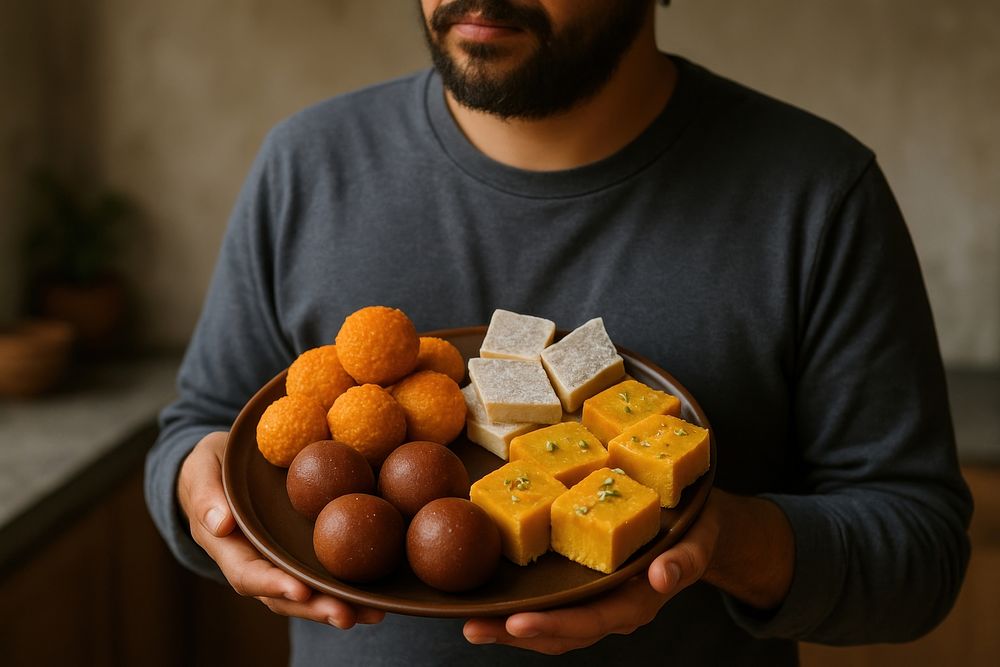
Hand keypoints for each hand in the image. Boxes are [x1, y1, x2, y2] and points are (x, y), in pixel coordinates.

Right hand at [177, 431, 385, 628]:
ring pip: (309, 592)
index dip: (272, 584)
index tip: (299, 591)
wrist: (226, 466)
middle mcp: (257, 562)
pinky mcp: (304, 552)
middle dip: (315, 608)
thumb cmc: (213, 465)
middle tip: (346, 615)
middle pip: (284, 596)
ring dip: (338, 606)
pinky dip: (349, 587)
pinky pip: (325, 573)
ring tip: (372, 613)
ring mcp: (282, 560)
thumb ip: (206, 494)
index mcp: (228, 546)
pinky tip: (377, 595)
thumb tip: (220, 524)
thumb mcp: (202, 468)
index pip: (247, 574)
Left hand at [462, 491, 723, 654]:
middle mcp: (613, 608)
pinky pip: (552, 606)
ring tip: (471, 623)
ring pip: (552, 626)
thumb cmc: (696, 531)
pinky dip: (521, 609)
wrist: (697, 529)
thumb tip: (663, 576)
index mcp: (637, 600)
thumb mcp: (698, 540)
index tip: (517, 622)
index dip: (554, 625)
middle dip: (516, 633)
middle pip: (561, 632)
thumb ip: (685, 559)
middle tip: (475, 627)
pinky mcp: (585, 588)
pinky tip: (491, 603)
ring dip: (510, 628)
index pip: (592, 620)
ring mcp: (597, 602)